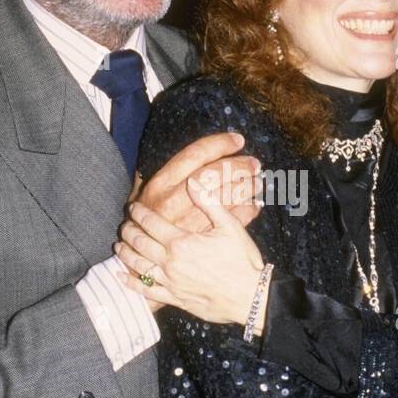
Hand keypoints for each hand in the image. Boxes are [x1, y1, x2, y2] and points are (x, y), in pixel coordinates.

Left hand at [115, 176, 266, 326]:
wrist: (250, 297)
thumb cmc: (243, 261)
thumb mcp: (230, 226)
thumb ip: (208, 202)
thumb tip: (194, 182)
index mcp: (181, 241)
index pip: (151, 222)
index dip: (139, 213)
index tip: (134, 207)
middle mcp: (171, 261)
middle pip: (139, 242)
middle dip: (128, 231)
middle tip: (124, 224)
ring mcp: (170, 282)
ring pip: (138, 265)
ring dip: (125, 253)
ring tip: (119, 245)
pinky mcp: (174, 298)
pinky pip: (147, 291)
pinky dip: (131, 283)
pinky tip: (122, 277)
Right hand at [131, 131, 261, 236]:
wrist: (141, 256)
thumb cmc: (146, 219)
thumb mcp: (143, 192)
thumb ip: (163, 173)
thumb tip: (189, 155)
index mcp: (161, 183)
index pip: (196, 154)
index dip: (221, 144)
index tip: (238, 141)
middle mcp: (174, 200)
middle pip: (215, 174)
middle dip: (239, 166)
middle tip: (254, 164)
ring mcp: (188, 221)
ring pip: (226, 197)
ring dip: (246, 187)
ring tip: (257, 182)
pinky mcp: (201, 239)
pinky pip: (231, 221)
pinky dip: (247, 211)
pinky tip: (253, 205)